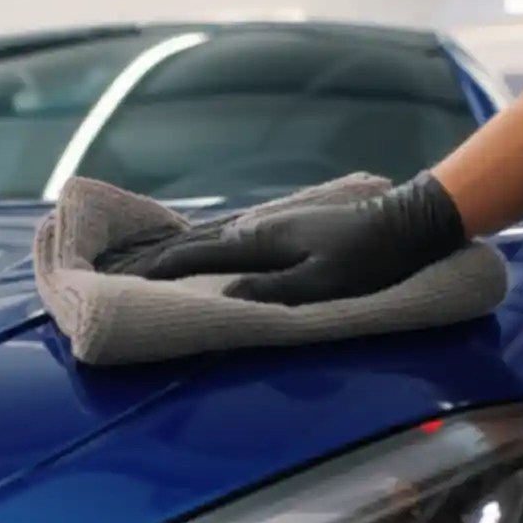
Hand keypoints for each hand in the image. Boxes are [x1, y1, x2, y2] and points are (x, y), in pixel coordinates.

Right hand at [101, 173, 466, 304]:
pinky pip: (227, 242)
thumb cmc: (369, 261)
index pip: (193, 255)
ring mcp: (269, 226)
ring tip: (146, 266)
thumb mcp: (323, 285)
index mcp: (259, 241)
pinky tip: (199, 256)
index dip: (157, 268)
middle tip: (116, 272)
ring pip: (209, 240)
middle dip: (155, 259)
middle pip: (193, 244)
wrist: (407, 223)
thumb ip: (272, 291)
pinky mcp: (283, 230)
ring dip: (177, 254)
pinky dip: (202, 250)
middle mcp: (256, 228)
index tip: (120, 279)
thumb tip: (221, 299)